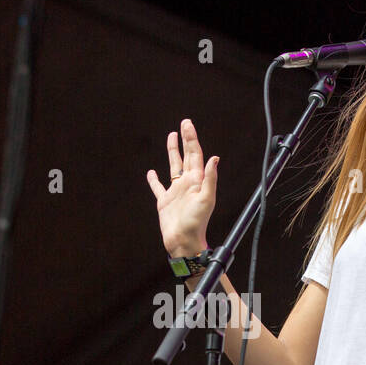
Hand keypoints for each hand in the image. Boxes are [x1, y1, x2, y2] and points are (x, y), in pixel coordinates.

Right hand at [147, 118, 218, 256]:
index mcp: (197, 181)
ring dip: (172, 151)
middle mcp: (187, 183)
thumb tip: (214, 158)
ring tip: (171, 137)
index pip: (195, 154)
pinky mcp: (164, 201)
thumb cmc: (196, 222)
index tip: (187, 124)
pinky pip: (158, 187)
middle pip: (186, 156)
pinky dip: (154, 180)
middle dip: (185, 139)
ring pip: (173, 166)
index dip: (191, 138)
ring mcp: (175, 191)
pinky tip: (151, 173)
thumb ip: (210, 179)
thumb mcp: (206, 199)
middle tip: (183, 123)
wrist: (183, 241)